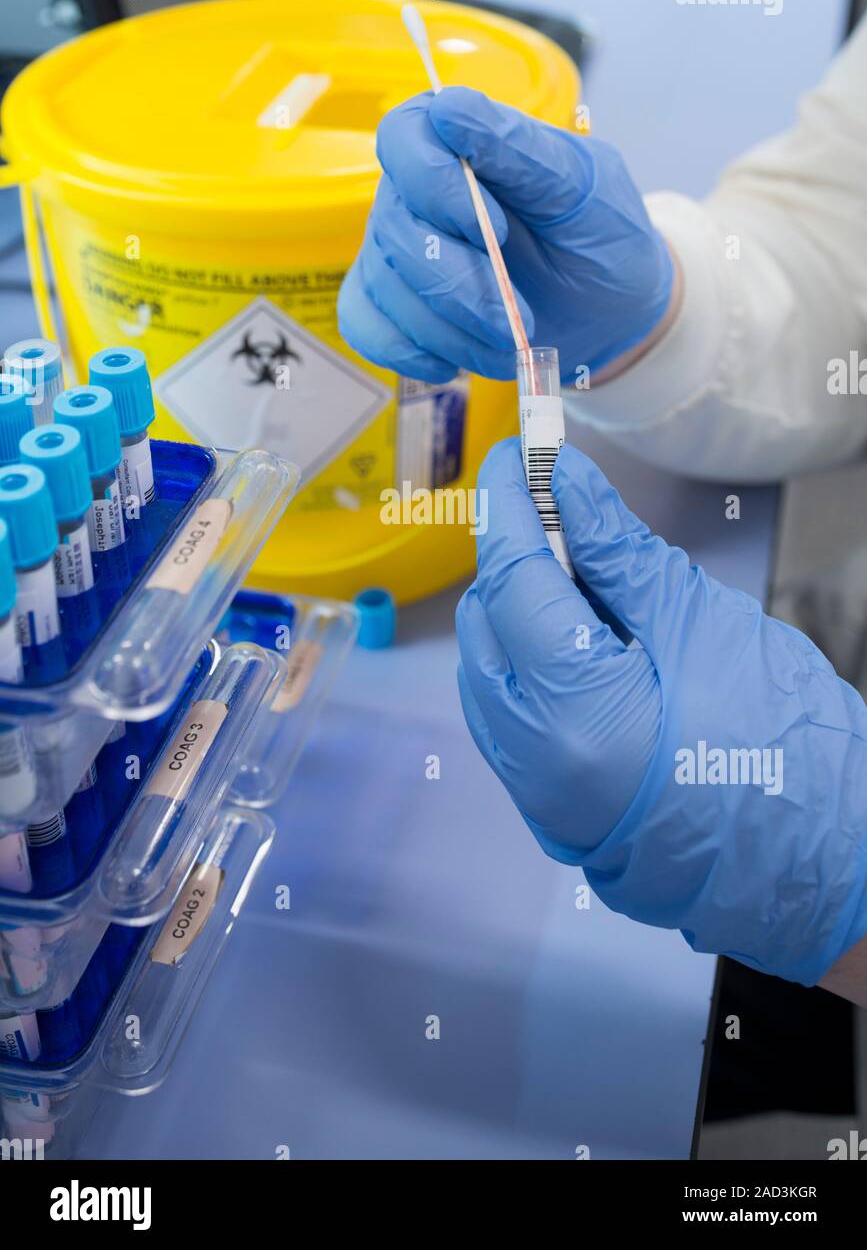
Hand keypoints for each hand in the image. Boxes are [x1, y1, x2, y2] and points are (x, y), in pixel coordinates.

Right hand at [338, 86, 673, 383]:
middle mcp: (415, 192)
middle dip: (457, 285)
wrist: (610, 315)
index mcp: (459, 142)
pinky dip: (408, 351)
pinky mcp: (392, 304)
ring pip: (385, 286)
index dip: (437, 186)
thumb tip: (449, 107)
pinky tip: (451, 363)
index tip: (498, 229)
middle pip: (394, 228)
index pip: (404, 139)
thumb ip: (519, 148)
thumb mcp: (584, 187)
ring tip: (505, 344)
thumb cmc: (601, 239)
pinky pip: (365, 327)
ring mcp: (397, 249)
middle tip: (514, 318)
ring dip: (448, 330)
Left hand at [456, 438, 866, 985]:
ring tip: (587, 577)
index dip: (507, 505)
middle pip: (486, 624)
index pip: (511, 580)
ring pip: (488, 669)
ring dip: (520, 608)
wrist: (822, 864)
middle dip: (515, 556)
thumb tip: (563, 480)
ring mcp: (536, 793)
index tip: (513, 452)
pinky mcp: (549, 806)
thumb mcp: (702, 625)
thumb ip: (617, 553)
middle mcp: (534, 761)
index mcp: (575, 716)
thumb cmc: (786, 745)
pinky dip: (529, 659)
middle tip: (564, 510)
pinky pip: (507, 712)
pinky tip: (582, 637)